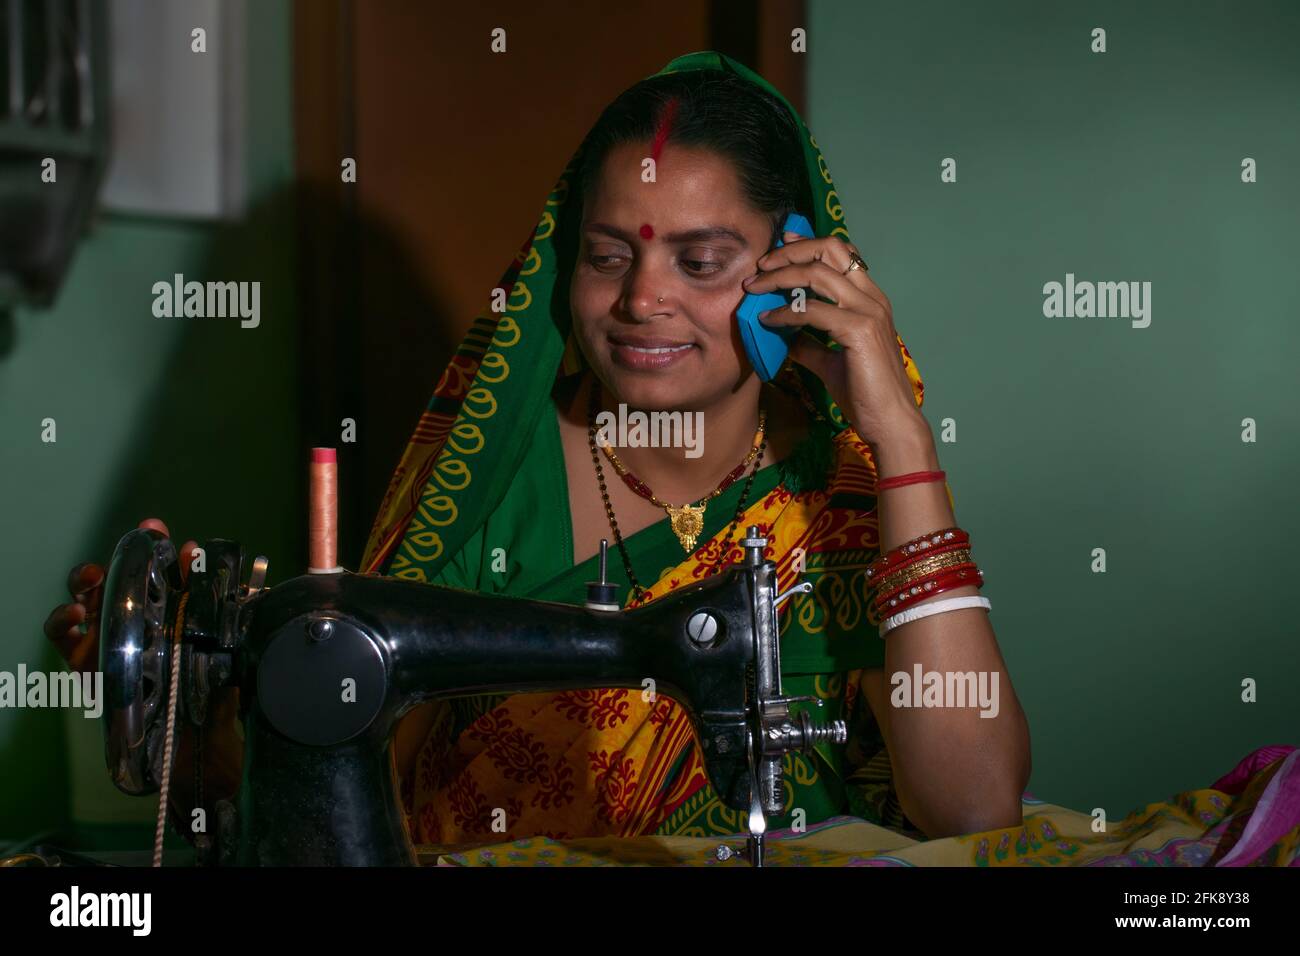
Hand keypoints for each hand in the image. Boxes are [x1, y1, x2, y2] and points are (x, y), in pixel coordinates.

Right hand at [44, 518, 197, 674]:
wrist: (178, 714)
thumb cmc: (186, 669)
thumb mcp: (199, 628)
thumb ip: (194, 588)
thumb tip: (190, 548)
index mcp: (153, 600)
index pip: (149, 564)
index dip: (149, 542)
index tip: (152, 528)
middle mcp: (123, 611)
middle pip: (106, 575)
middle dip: (108, 561)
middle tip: (112, 561)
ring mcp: (99, 630)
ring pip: (80, 594)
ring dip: (82, 580)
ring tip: (91, 578)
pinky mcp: (79, 655)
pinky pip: (59, 632)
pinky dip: (60, 618)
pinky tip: (72, 614)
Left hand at [741, 231, 926, 447]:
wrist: (890, 422)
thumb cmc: (866, 394)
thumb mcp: (831, 362)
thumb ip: (811, 344)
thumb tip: (787, 337)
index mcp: (870, 300)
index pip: (841, 253)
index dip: (808, 244)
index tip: (779, 247)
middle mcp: (872, 298)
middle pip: (831, 249)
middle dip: (791, 251)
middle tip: (762, 263)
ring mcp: (867, 312)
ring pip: (818, 273)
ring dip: (780, 276)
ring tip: (754, 287)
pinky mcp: (858, 331)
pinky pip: (812, 311)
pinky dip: (785, 312)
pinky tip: (767, 320)